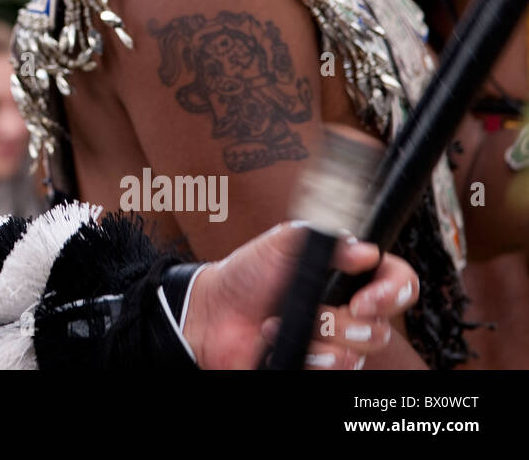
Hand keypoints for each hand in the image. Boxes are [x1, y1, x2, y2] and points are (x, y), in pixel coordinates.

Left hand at [183, 222, 418, 369]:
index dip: (393, 293)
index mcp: (347, 277)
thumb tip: (364, 250)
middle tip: (316, 314)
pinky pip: (337, 371)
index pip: (398, 282)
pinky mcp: (318, 365)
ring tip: (281, 324)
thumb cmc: (245, 274)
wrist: (213, 312)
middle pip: (383, 327)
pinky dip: (310, 360)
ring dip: (319, 340)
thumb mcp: (281, 242)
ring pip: (359, 354)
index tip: (364, 301)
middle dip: (344, 322)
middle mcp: (347, 311)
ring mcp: (334, 342)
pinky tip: (281, 344)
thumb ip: (323, 238)